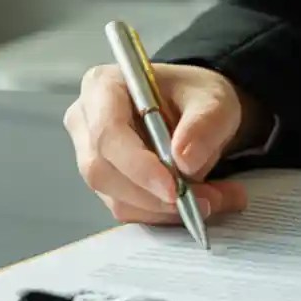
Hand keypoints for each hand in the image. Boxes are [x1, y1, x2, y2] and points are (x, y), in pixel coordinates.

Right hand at [64, 63, 269, 223]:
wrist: (195, 110)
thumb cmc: (195, 96)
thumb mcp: (213, 100)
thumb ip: (204, 125)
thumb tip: (185, 162)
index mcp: (103, 86)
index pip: (108, 133)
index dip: (138, 166)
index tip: (174, 189)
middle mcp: (87, 120)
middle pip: (103, 171)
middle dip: (154, 195)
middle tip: (205, 201)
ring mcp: (91, 154)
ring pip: (116, 197)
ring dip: (164, 209)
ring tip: (213, 200)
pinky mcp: (106, 182)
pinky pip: (127, 208)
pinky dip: (163, 214)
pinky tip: (195, 202)